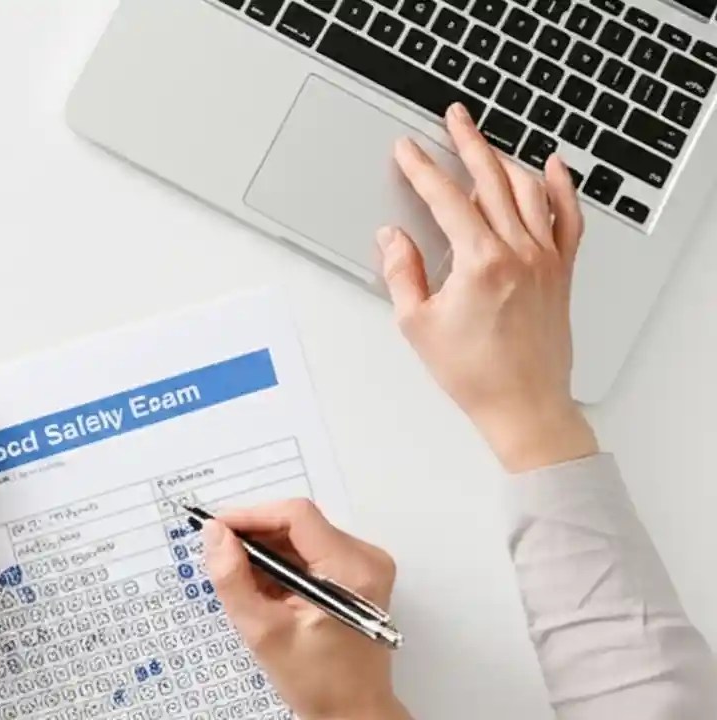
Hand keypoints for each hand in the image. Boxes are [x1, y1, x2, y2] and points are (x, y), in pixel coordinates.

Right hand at [203, 500, 409, 719]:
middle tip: (223, 557)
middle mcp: (366, 559)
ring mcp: (365, 565)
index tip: (218, 529)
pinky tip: (268, 589)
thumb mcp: (263, 631)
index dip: (252, 516)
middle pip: (300, 524)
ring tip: (246, 582)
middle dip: (257, 537)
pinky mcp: (358, 573)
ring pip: (303, 536)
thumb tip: (214, 534)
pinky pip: (313, 551)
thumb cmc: (317, 681)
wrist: (352, 711)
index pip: (297, 517)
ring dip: (269, 552)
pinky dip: (285, 563)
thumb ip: (233, 578)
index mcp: (350, 571)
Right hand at [380, 102, 597, 471]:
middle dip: (468, 142)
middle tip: (453, 118)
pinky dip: (562, 187)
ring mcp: (546, 259)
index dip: (423, 168)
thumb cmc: (474, 373)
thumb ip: (403, 272)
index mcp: (480, 262)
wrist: (524, 404)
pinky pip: (569, 217)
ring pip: (528, 190)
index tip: (408, 150)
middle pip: (491, 180)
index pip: (446, 198)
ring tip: (486, 142)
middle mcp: (518, 252)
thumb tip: (393, 238)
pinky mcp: (562, 271)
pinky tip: (553, 167)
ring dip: (504, 160)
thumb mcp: (418, 323)